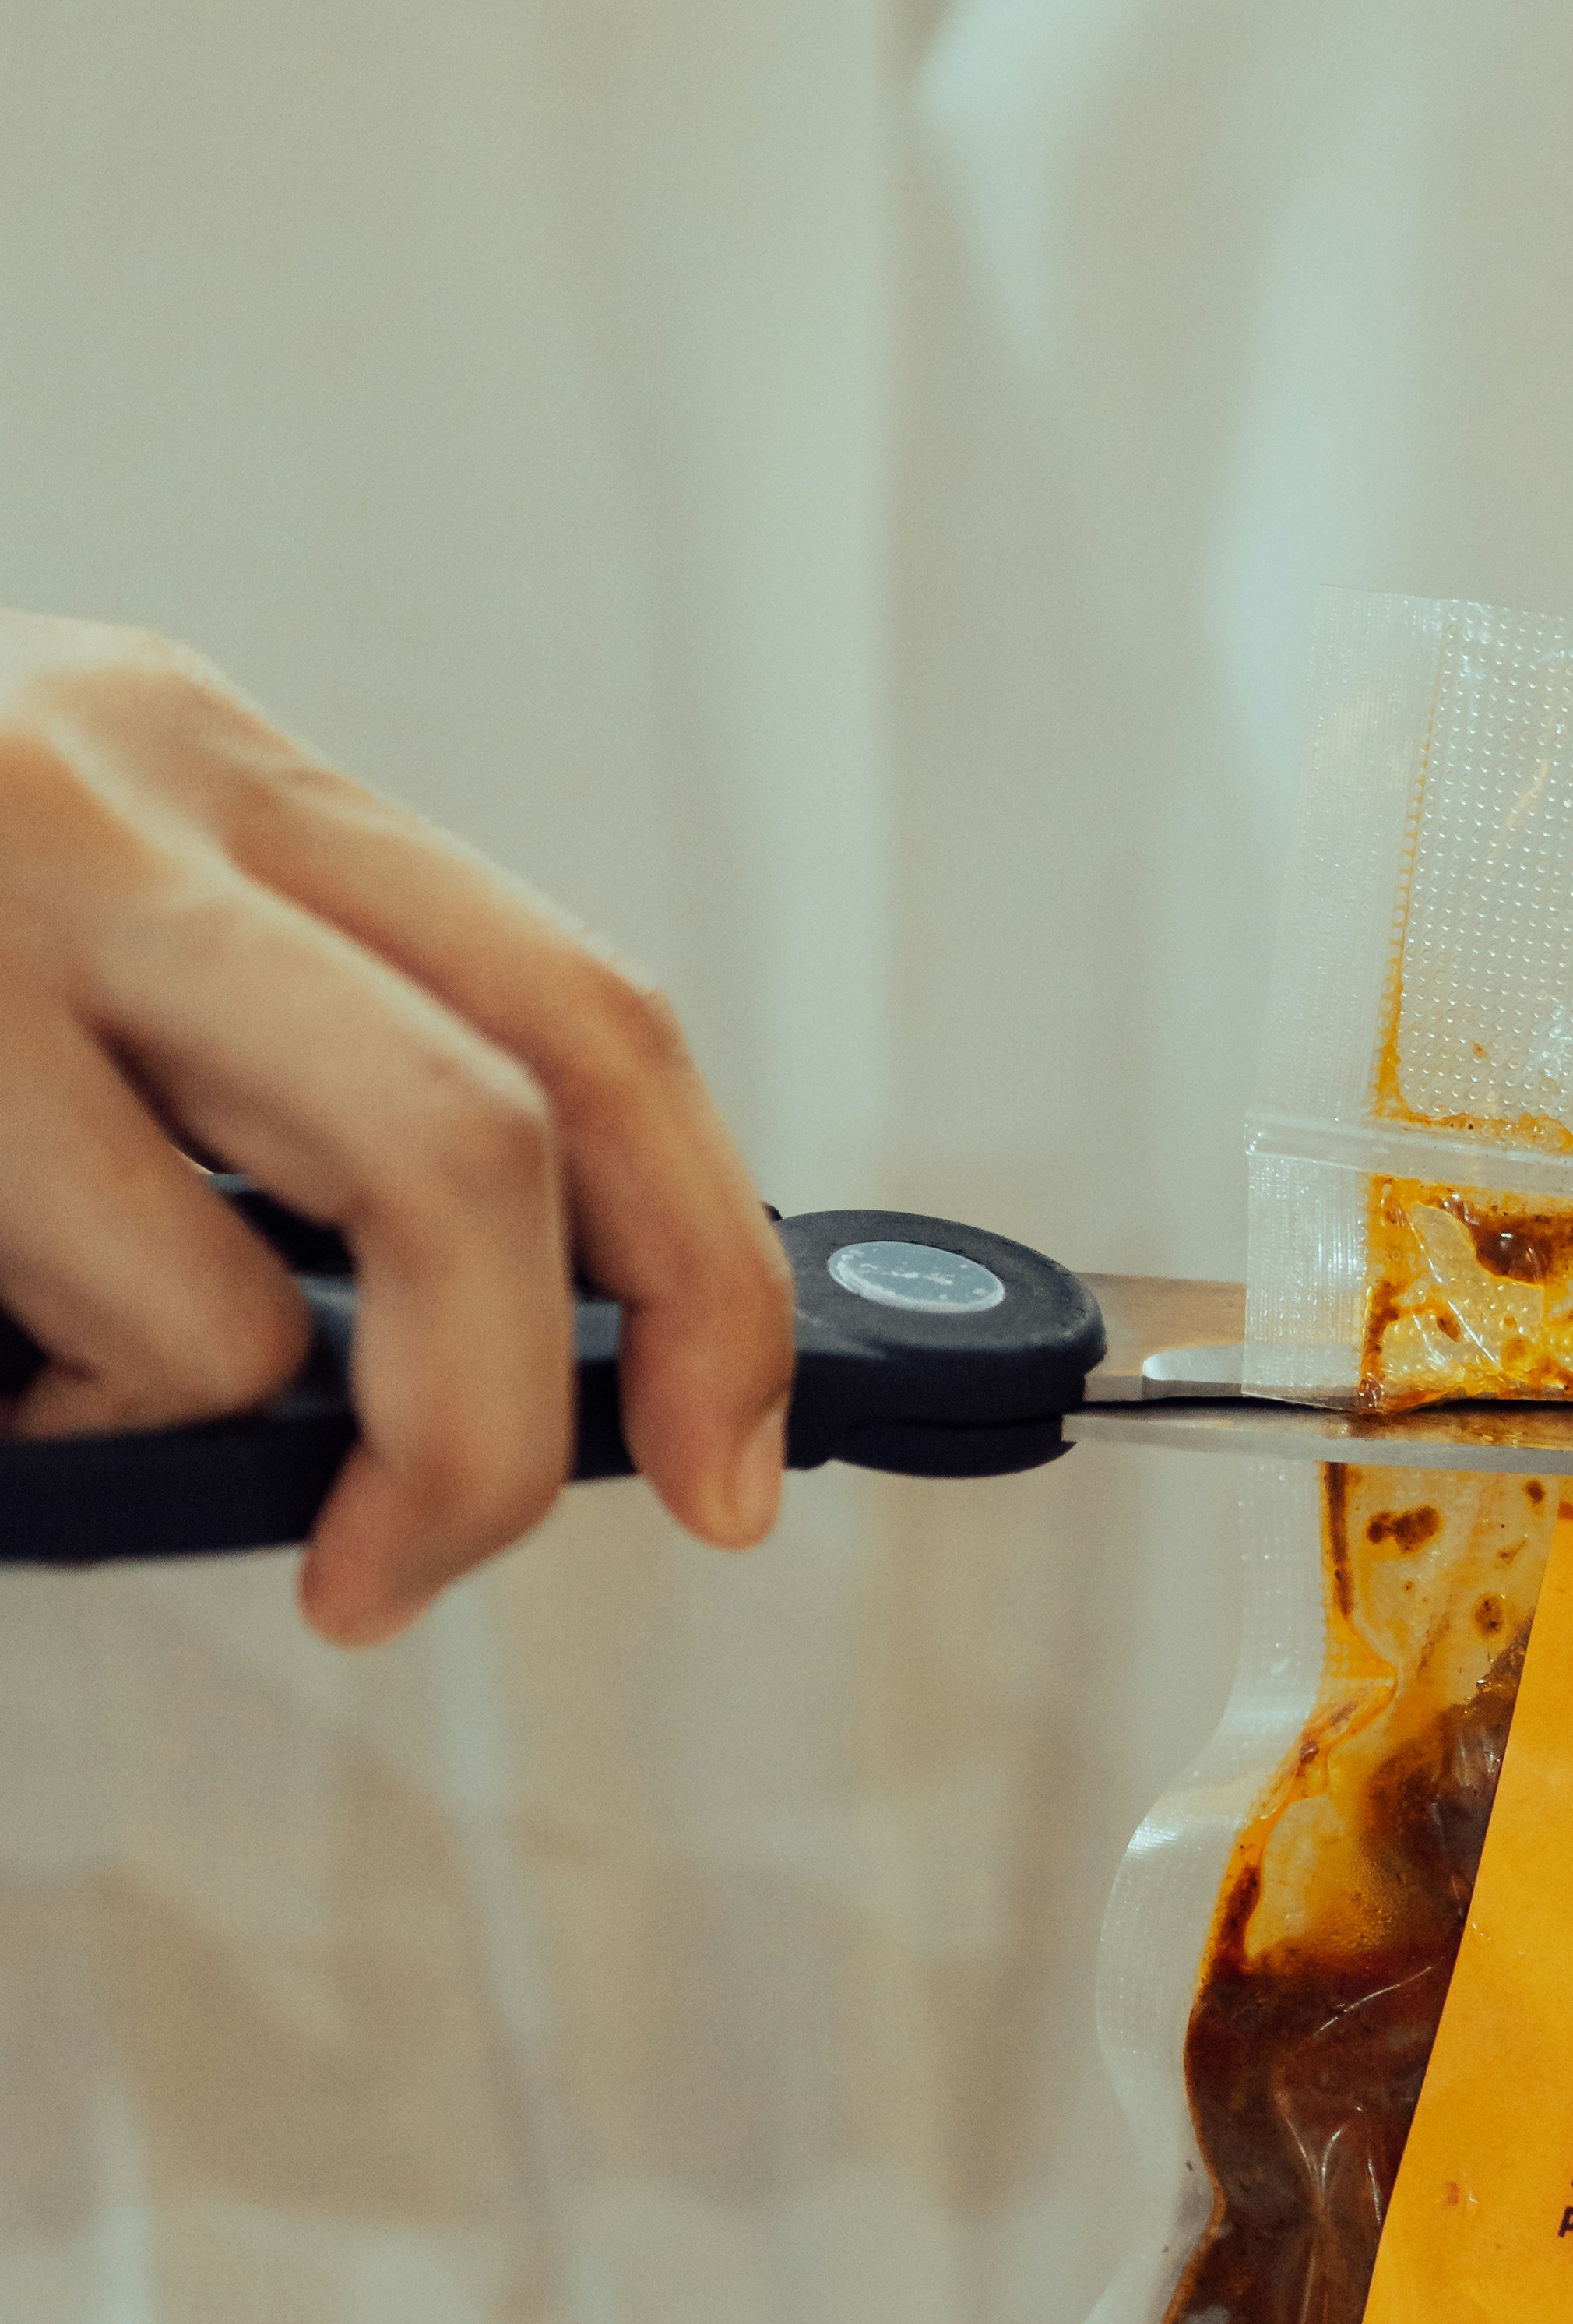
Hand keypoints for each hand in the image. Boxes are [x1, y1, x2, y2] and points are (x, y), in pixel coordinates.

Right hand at [0, 611, 790, 1640]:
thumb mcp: (58, 948)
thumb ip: (253, 1084)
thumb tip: (523, 1364)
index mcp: (196, 761)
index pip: (585, 1015)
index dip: (716, 1268)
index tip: (750, 1462)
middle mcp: (95, 785)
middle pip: (490, 1146)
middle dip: (510, 1423)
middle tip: (411, 1562)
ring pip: (233, 1301)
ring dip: (185, 1437)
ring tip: (52, 1412)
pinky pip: (66, 1333)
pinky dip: (30, 1423)